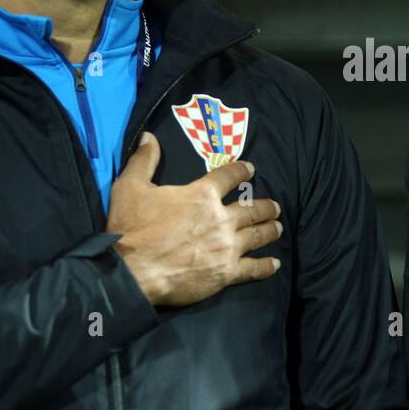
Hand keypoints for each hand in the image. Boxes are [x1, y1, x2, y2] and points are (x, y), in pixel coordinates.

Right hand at [107, 131, 283, 305]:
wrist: (133, 273)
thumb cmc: (132, 228)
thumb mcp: (130, 187)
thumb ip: (143, 161)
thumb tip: (148, 137)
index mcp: (202, 195)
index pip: (228, 177)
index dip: (241, 170)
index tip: (251, 169)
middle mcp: (221, 218)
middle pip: (252, 208)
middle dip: (266, 206)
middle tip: (276, 206)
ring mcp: (227, 247)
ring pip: (258, 235)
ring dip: (270, 229)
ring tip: (278, 226)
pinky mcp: (226, 272)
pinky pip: (253, 268)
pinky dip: (266, 266)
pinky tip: (274, 264)